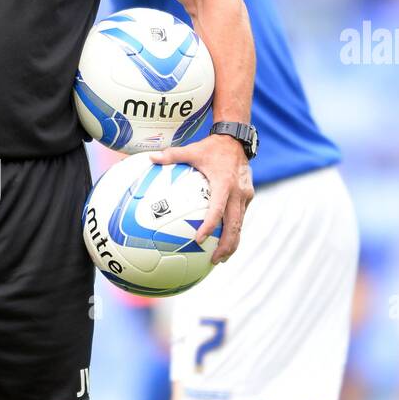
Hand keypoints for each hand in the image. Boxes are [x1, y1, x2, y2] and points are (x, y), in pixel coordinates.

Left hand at [150, 134, 252, 262]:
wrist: (236, 139)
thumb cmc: (212, 147)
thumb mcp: (192, 150)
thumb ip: (171, 155)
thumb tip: (150, 158)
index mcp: (224, 183)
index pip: (217, 209)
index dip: (209, 225)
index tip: (200, 240)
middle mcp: (238, 192)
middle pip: (234, 224)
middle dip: (227, 244)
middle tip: (214, 260)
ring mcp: (246, 195)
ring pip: (240, 224)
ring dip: (233, 242)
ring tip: (221, 258)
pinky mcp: (248, 196)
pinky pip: (241, 217)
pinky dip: (235, 231)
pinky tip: (226, 243)